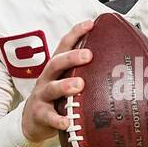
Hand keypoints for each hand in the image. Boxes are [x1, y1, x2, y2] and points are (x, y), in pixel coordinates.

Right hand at [21, 19, 94, 142]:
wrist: (31, 121)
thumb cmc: (56, 98)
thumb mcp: (66, 81)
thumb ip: (84, 73)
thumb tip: (116, 64)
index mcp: (56, 68)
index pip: (64, 45)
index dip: (76, 33)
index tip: (91, 24)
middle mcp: (47, 78)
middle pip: (56, 63)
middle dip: (72, 57)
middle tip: (88, 55)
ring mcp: (42, 96)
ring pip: (52, 88)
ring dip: (65, 86)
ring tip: (79, 85)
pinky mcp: (40, 114)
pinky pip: (49, 117)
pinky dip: (58, 120)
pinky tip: (67, 122)